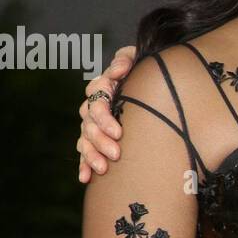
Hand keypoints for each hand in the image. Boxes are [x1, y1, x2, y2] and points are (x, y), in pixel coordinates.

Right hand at [77, 45, 135, 181]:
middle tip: (116, 154)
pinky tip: (85, 178)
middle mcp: (95, 106)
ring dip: (92, 155)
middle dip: (100, 140)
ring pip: (85, 140)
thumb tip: (118, 70)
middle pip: (89, 124)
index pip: (96, 102)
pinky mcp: (96, 139)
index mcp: (103, 87)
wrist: (153, 88)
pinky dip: (84, 165)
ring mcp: (93, 124)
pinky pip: (85, 152)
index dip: (105, 117)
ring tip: (103, 169)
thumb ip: (126, 59)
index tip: (119, 132)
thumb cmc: (144, 72)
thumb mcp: (138, 60)